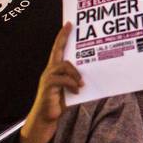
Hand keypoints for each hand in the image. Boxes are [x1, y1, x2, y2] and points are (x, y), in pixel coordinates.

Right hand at [19, 24, 81, 142]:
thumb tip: (95, 72)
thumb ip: (78, 78)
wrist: (47, 118)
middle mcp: (49, 70)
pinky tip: (76, 91)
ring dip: (75, 74)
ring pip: (63, 66)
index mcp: (55, 69)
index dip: (62, 36)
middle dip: (64, 38)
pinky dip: (72, 84)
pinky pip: (62, 80)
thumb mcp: (71, 88)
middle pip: (57, 51)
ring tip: (81, 84)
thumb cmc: (60, 102)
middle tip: (72, 27)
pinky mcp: (48, 87)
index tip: (68, 24)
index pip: (58, 49)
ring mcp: (47, 78)